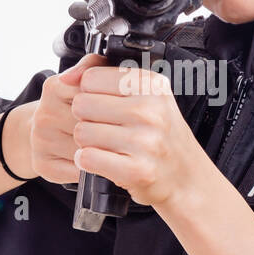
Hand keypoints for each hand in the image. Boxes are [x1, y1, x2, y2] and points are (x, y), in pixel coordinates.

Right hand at [26, 53, 108, 183]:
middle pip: (91, 124)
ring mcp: (41, 140)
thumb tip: (110, 62)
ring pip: (86, 148)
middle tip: (124, 131)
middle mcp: (44, 114)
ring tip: (112, 146)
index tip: (121, 108)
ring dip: (104, 150)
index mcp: (54, 87)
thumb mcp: (80, 79)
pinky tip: (97, 160)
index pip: (92, 94)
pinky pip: (77, 169)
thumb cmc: (68, 106)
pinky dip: (91, 167)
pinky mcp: (42, 164)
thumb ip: (96, 64)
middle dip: (110, 128)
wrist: (39, 132)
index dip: (110, 103)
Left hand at [71, 61, 206, 209]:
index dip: (90, 93)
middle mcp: (150, 110)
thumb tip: (67, 76)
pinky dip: (88, 161)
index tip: (106, 105)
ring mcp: (145, 141)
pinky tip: (103, 160)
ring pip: (82, 132)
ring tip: (109, 146)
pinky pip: (88, 157)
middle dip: (87, 118)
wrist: (186, 178)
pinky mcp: (136, 170)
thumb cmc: (161, 136)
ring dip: (88, 142)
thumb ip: (104, 76)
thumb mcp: (145, 96)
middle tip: (107, 128)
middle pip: (82, 104)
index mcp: (152, 85)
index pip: (91, 78)